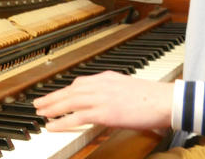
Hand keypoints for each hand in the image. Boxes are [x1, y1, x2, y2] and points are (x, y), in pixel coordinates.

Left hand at [33, 71, 173, 131]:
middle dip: (53, 97)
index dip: (65, 90)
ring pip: (70, 101)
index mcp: (108, 78)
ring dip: (53, 107)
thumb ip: (115, 92)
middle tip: (39, 103)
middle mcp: (102, 84)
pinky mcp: (105, 112)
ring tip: (41, 113)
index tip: (55, 94)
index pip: (80, 82)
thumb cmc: (154, 98)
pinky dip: (62, 121)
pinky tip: (52, 126)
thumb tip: (109, 103)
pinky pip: (77, 117)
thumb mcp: (130, 89)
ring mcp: (103, 98)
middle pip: (71, 90)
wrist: (165, 101)